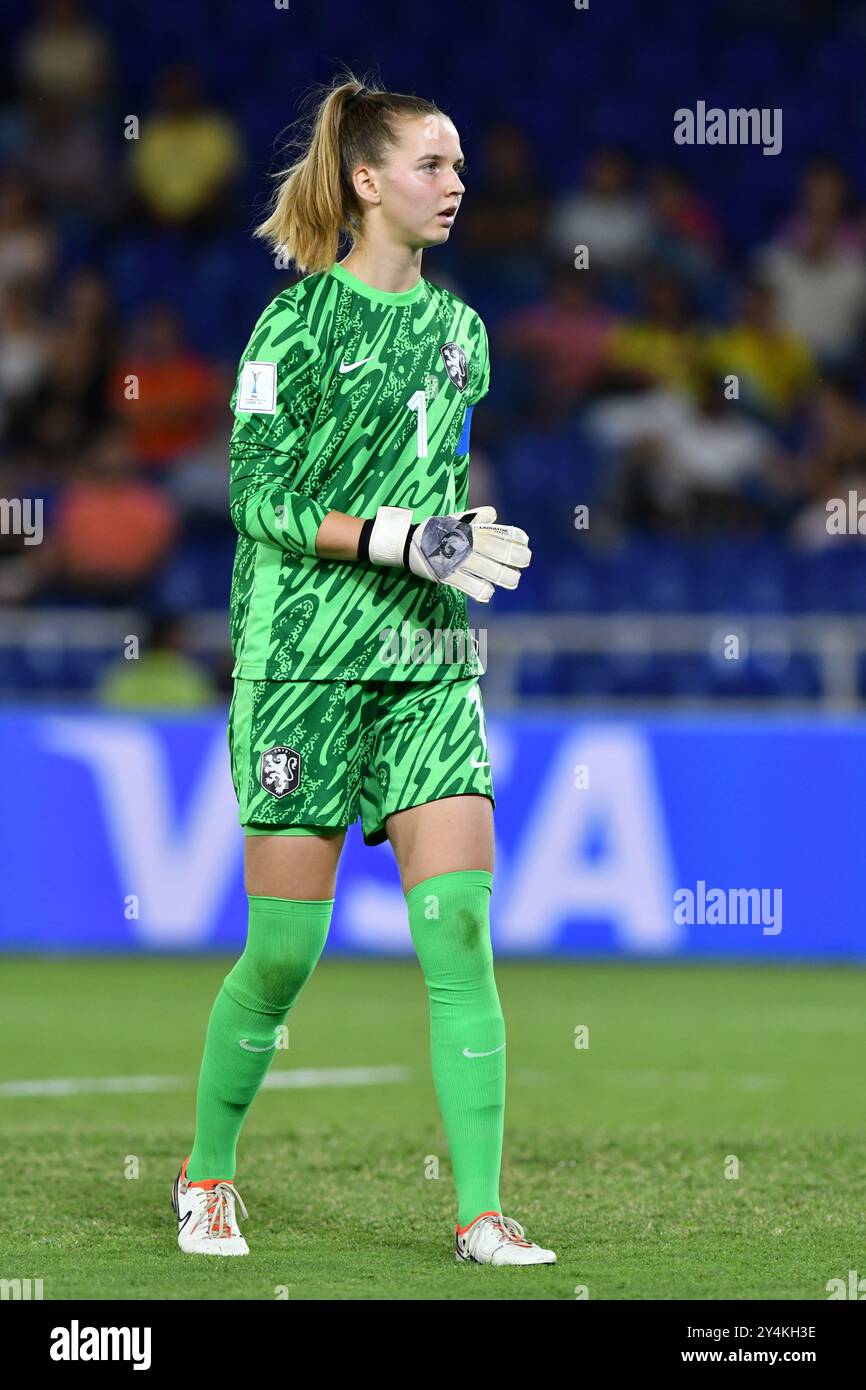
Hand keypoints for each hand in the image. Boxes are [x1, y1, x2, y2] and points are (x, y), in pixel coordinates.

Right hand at [365, 504, 530, 601]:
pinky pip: (467, 584)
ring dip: (503, 576)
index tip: (526, 544)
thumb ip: (476, 518)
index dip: (516, 538)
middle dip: (516, 557)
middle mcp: (466, 542)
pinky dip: (480, 590)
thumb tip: (493, 514)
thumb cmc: (434, 531)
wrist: (405, 541)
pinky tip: (489, 594)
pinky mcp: (446, 574)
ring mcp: (457, 558)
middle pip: (498, 550)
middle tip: (524, 563)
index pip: (499, 532)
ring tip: (513, 580)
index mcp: (470, 529)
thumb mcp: (454, 519)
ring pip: (487, 569)